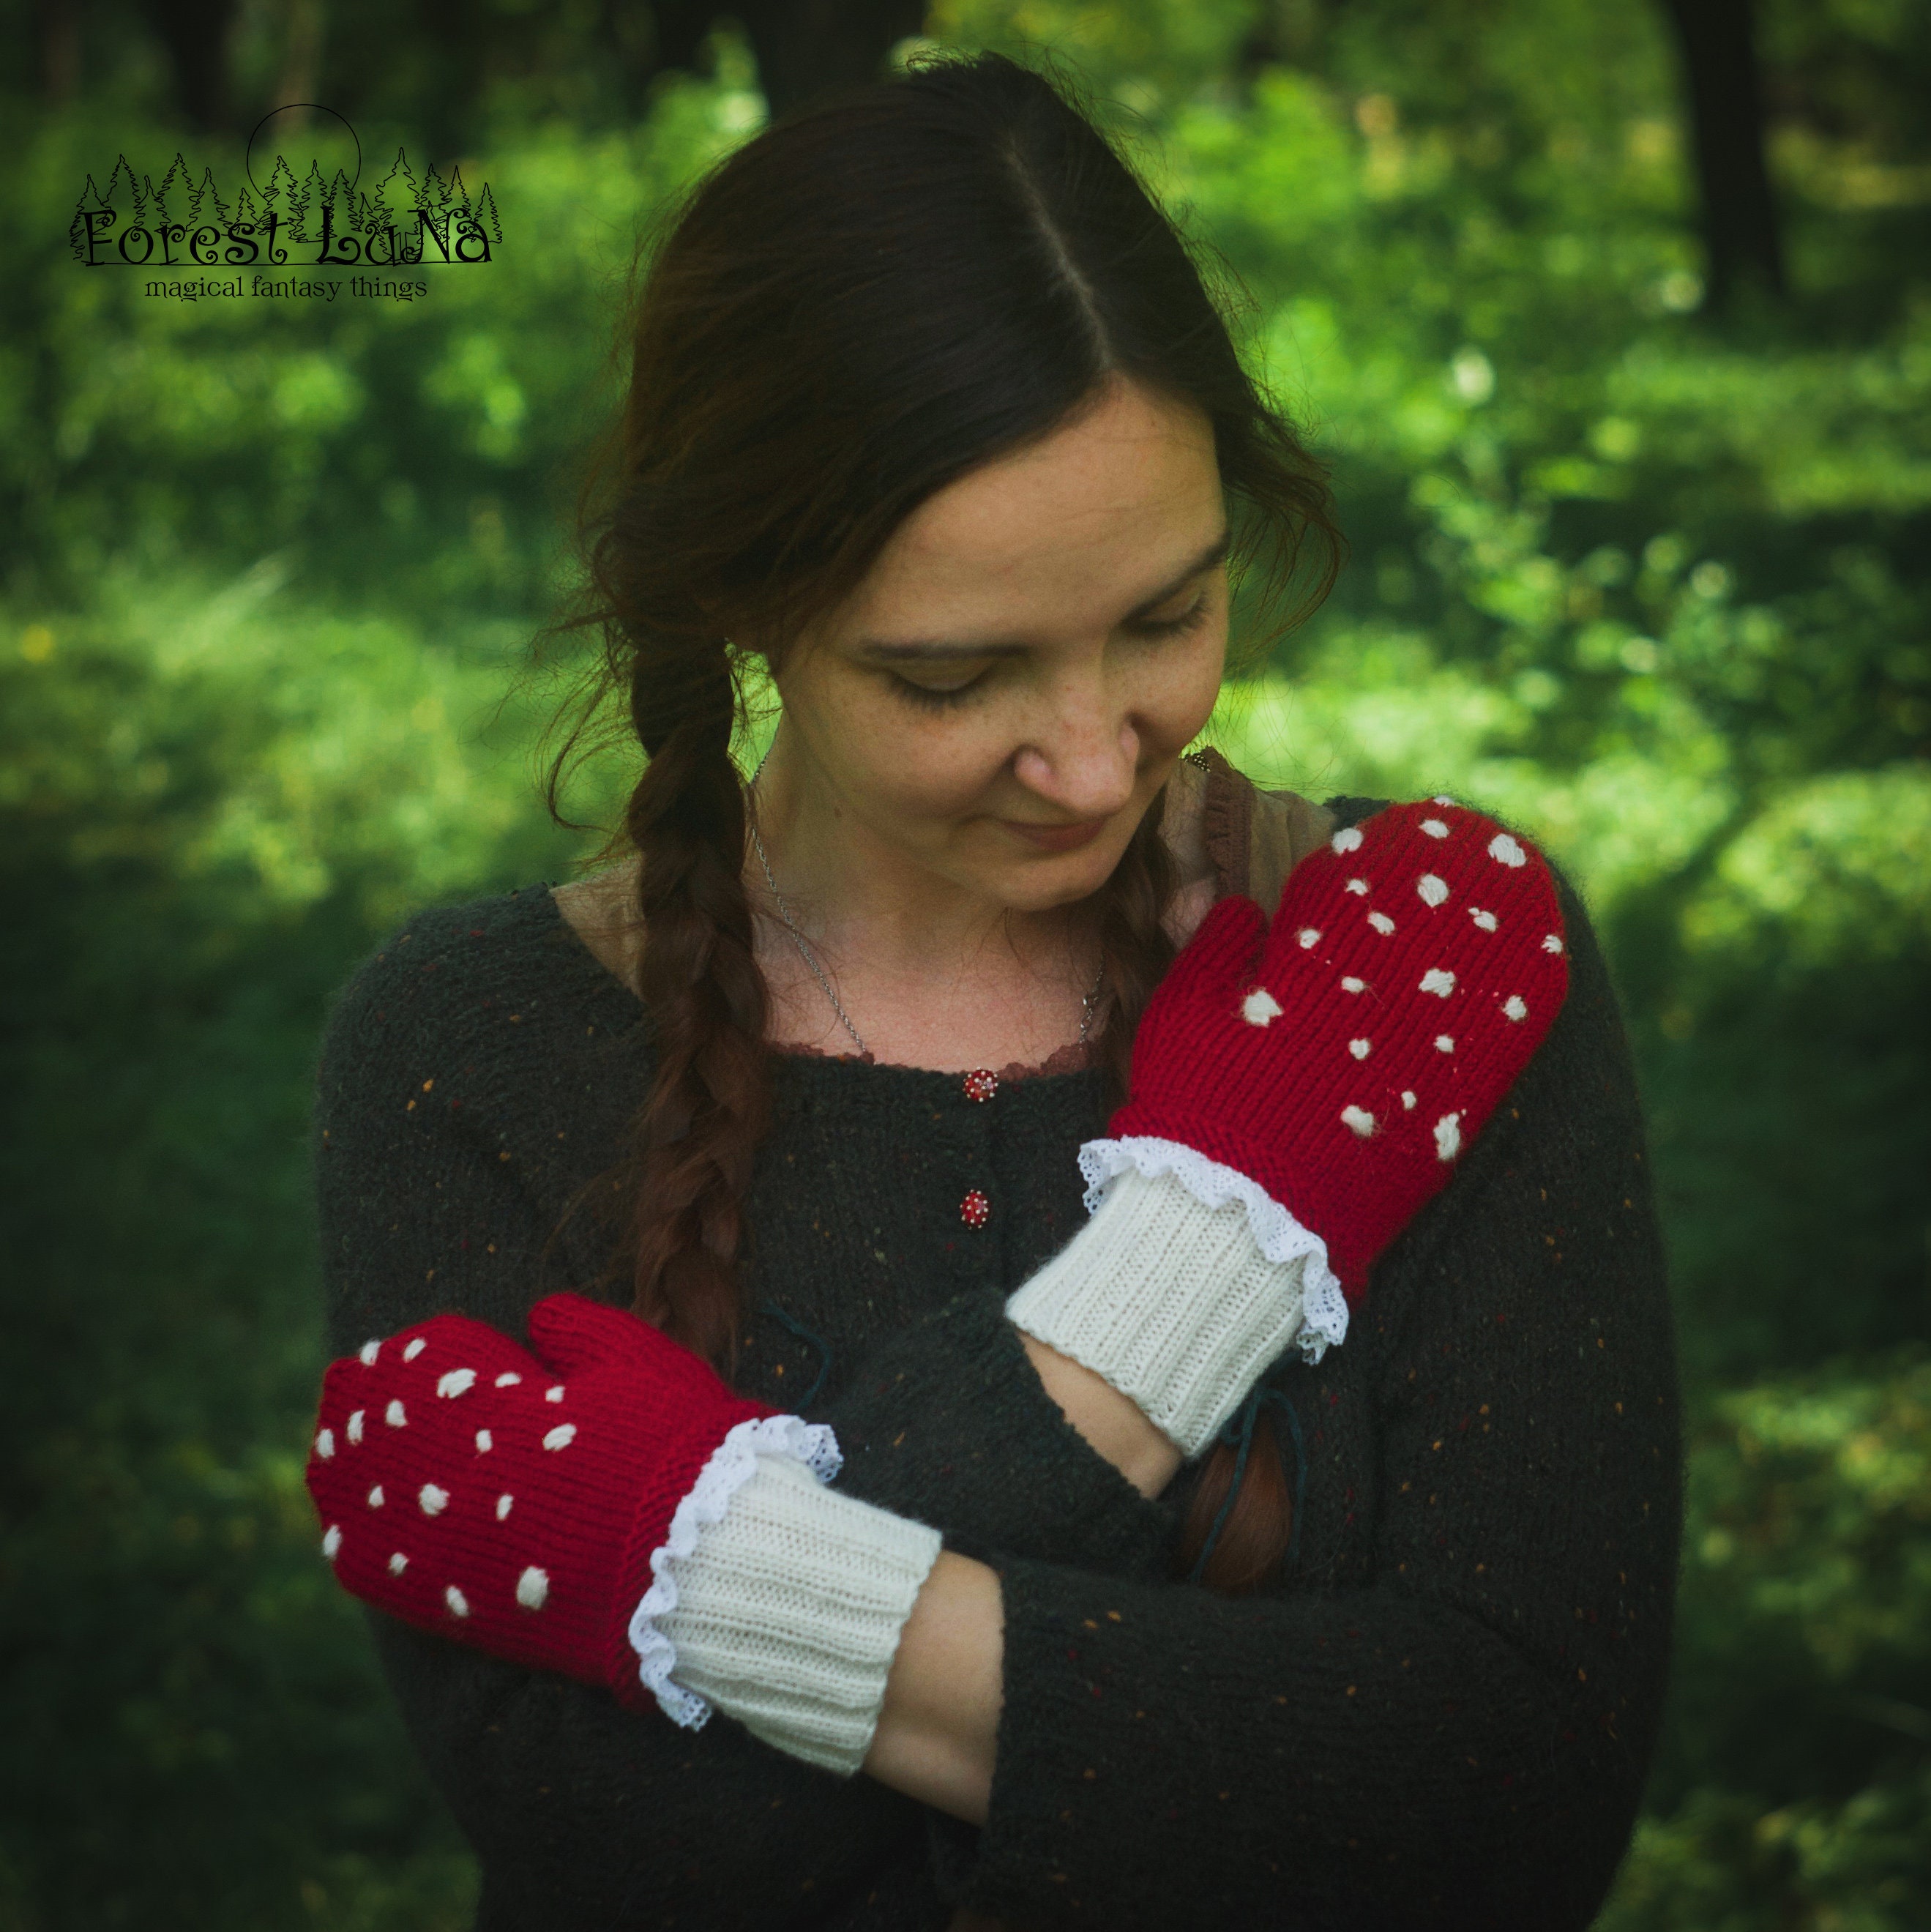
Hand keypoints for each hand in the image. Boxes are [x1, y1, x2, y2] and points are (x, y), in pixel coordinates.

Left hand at [304, 1292, 838, 1723]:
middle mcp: (470, 1475)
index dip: (416, 1353)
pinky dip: (358, 1552)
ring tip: (324, 1450)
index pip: (439, 1368)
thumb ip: (583, 1331)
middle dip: (364, 1404)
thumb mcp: (644, 1364)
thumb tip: (536, 1314)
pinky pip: (391, 1579)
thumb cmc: (685, 1452)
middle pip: (393, 1431)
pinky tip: (339, 1539)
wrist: (708, 1565)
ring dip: (346, 1471)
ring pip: (375, 1502)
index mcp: (511, 1408)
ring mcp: (462, 1544)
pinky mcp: (472, 1605)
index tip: (399, 1345)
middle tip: (337, 1385)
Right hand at [1105, 799, 1568, 1298]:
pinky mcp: (1443, 1119)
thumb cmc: (1193, 1116)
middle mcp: (1368, 1011)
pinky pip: (1500, 1047)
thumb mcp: (1177, 1019)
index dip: (1375, 855)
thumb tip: (1238, 904)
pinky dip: (1527, 1000)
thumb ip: (1209, 951)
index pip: (1350, 893)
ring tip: (1529, 881)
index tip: (1396, 825)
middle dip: (1452, 877)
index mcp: (1300, 978)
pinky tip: (1551, 964)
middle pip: (1425, 924)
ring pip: (1475, 976)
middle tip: (1479, 836)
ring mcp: (1413, 1065)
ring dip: (1504, 924)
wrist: (1234, 1226)